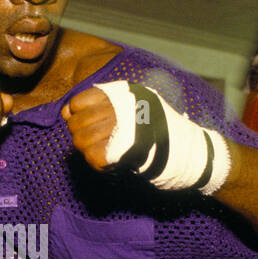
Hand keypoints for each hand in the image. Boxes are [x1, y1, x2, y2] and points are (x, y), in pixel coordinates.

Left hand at [63, 81, 231, 194]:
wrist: (190, 151)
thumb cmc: (161, 129)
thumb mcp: (138, 104)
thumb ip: (103, 104)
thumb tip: (67, 112)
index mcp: (122, 94)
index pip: (78, 102)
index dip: (76, 115)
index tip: (86, 124)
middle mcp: (120, 108)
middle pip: (77, 124)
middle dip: (80, 136)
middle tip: (96, 143)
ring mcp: (121, 129)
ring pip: (82, 142)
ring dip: (89, 151)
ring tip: (105, 152)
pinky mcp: (123, 152)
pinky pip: (94, 159)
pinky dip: (99, 164)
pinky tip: (113, 162)